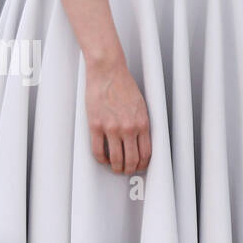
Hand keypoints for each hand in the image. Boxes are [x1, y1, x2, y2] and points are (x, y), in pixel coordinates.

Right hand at [86, 59, 151, 174]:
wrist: (108, 72)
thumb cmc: (124, 85)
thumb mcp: (141, 105)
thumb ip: (141, 122)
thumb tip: (141, 139)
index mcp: (143, 122)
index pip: (147, 152)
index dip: (143, 163)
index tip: (140, 166)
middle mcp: (129, 127)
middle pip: (132, 159)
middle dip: (130, 169)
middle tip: (127, 171)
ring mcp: (112, 128)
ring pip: (115, 159)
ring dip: (116, 167)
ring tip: (115, 168)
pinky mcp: (96, 126)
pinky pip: (98, 151)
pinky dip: (101, 159)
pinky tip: (103, 158)